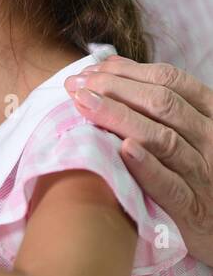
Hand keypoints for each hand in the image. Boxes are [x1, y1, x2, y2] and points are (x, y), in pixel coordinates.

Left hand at [67, 56, 212, 266]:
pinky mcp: (194, 208)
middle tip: (75, 85)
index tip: (90, 70)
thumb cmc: (198, 173)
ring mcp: (205, 174)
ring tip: (83, 104)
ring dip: (119, 116)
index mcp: (211, 116)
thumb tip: (110, 67)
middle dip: (115, 88)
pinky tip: (121, 150)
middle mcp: (211, 140)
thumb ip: (159, 103)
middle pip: (162, 103)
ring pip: (163, 138)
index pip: (171, 81)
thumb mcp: (189, 132)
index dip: (128, 72)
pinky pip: (169, 185)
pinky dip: (146, 166)